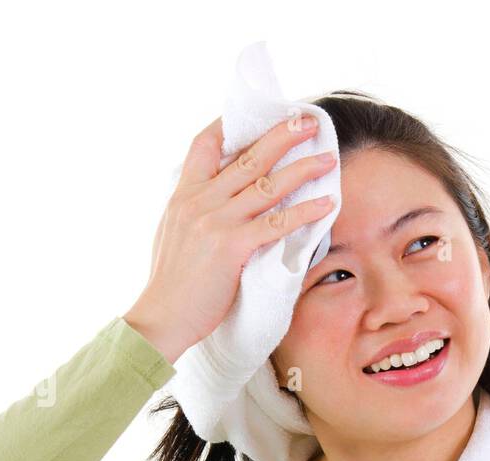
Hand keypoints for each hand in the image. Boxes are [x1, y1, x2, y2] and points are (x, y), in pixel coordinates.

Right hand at [124, 113, 334, 363]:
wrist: (162, 316)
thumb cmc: (170, 284)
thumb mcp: (173, 234)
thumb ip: (192, 212)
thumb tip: (208, 202)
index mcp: (183, 195)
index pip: (205, 145)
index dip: (231, 125)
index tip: (259, 114)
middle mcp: (200, 200)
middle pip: (248, 157)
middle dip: (282, 135)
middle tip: (309, 120)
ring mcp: (216, 221)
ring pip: (267, 185)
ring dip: (302, 168)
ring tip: (328, 158)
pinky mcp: (232, 246)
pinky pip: (277, 223)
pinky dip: (305, 211)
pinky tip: (327, 205)